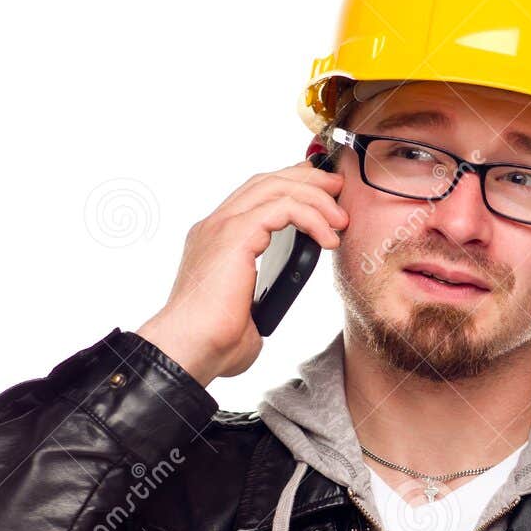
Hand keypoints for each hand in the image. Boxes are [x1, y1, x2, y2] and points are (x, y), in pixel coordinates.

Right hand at [135, 155, 346, 385]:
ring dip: (315, 197)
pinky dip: (311, 217)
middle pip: (267, 182)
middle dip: (307, 180)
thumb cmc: (213, 343)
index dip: (290, 185)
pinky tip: (328, 239)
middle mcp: (216, 227)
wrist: (189, 350)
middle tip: (338, 190)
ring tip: (340, 218)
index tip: (323, 194)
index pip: (255, 196)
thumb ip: (259, 298)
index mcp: (216, 240)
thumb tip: (270, 305)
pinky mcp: (234, 236)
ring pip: (276, 188)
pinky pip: (283, 208)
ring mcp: (221, 227)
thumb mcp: (247, 312)